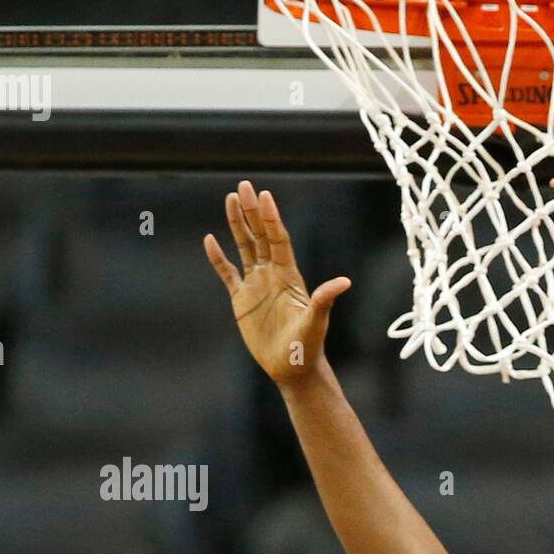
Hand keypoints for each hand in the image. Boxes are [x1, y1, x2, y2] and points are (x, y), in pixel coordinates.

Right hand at [204, 180, 349, 384]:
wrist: (292, 368)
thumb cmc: (308, 347)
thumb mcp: (316, 322)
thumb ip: (324, 300)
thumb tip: (344, 282)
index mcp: (289, 276)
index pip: (278, 240)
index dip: (271, 218)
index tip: (265, 196)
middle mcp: (272, 275)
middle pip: (260, 236)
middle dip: (252, 212)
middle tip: (244, 185)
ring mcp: (256, 285)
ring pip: (244, 247)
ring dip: (237, 225)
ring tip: (230, 199)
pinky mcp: (242, 299)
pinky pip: (228, 273)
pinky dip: (218, 258)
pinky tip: (209, 240)